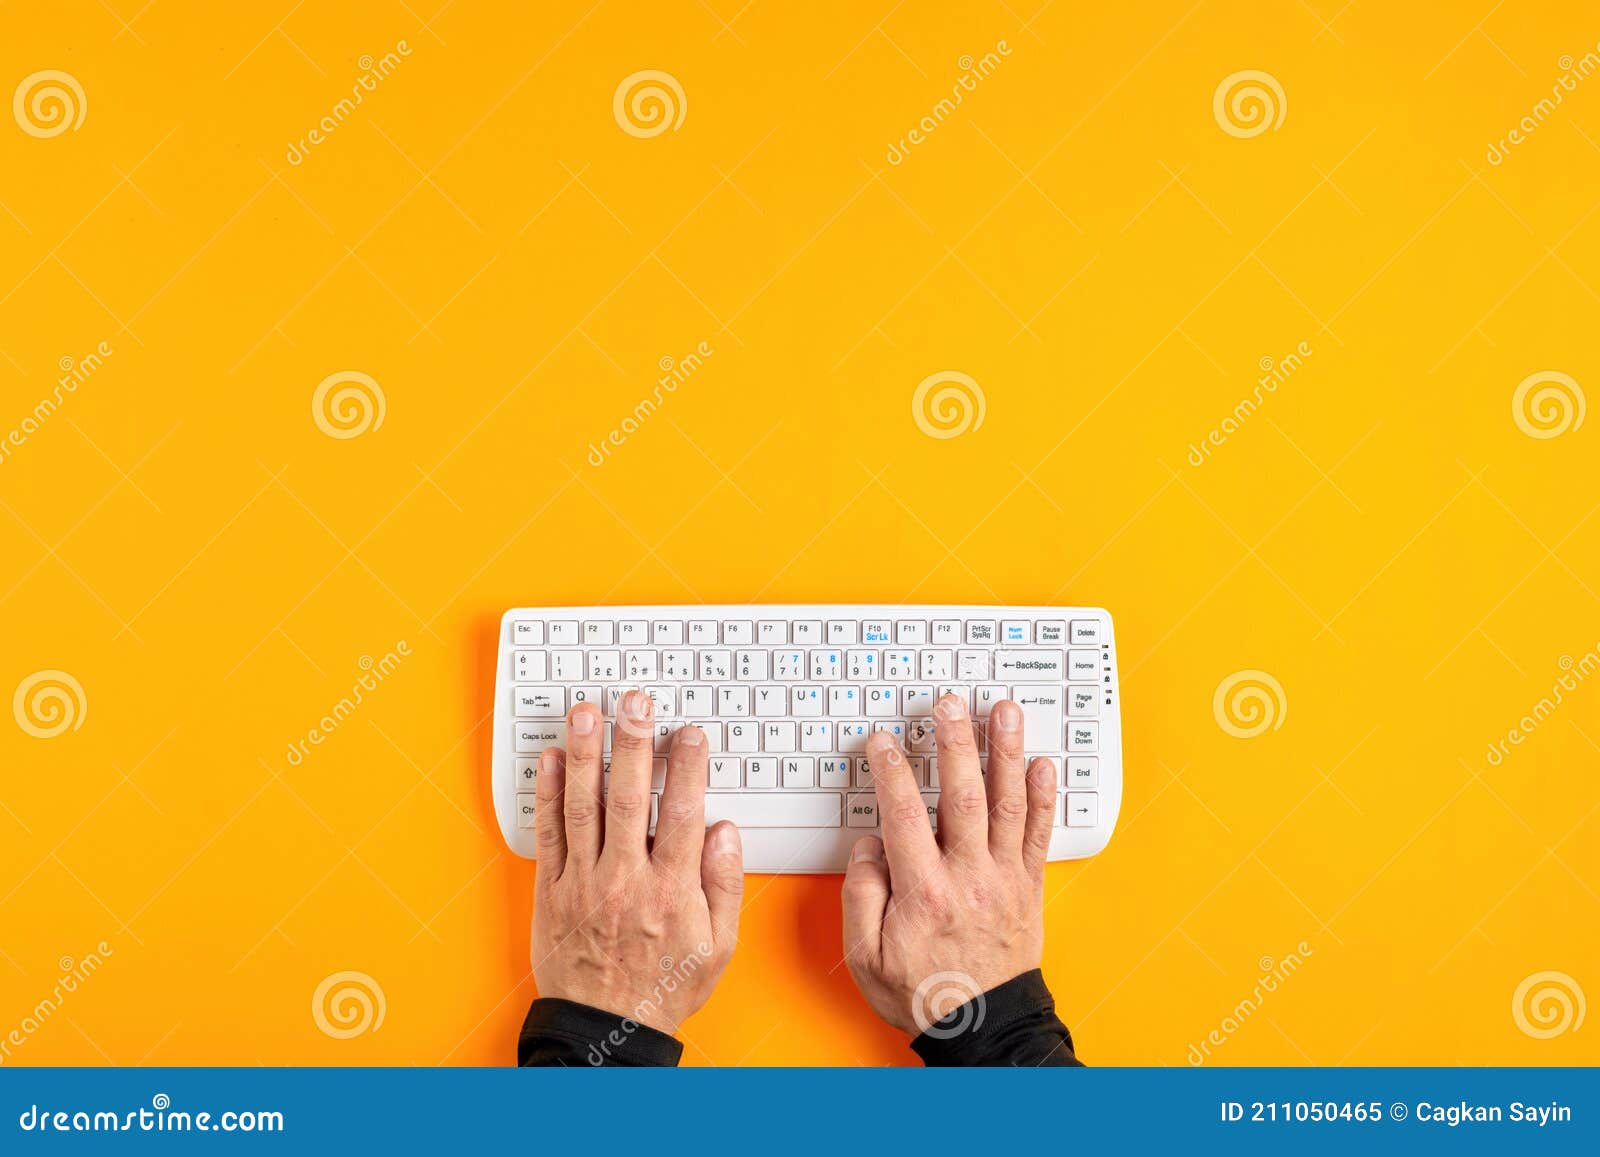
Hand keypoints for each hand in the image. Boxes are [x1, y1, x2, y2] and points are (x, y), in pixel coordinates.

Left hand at [530, 691, 742, 1035]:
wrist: (606, 1031)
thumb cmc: (664, 987)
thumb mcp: (719, 947)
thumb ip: (724, 884)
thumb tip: (723, 830)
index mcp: (672, 891)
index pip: (682, 814)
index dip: (687, 767)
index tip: (689, 733)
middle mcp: (626, 881)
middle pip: (628, 799)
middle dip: (633, 743)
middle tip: (634, 702)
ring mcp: (584, 884)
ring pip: (584, 807)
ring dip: (585, 754)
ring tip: (587, 712)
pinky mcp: (552, 892)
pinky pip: (549, 835)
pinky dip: (548, 794)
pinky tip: (553, 759)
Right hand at [841, 695, 1057, 1035]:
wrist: (982, 1028)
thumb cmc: (922, 992)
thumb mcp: (866, 957)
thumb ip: (862, 896)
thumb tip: (869, 847)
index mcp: (924, 892)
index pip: (904, 816)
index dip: (892, 772)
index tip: (883, 742)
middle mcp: (968, 878)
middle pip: (963, 797)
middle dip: (956, 743)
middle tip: (949, 704)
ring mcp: (1004, 880)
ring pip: (1007, 805)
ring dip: (1006, 753)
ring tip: (1003, 712)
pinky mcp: (1028, 886)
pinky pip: (1038, 835)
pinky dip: (1043, 797)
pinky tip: (1042, 764)